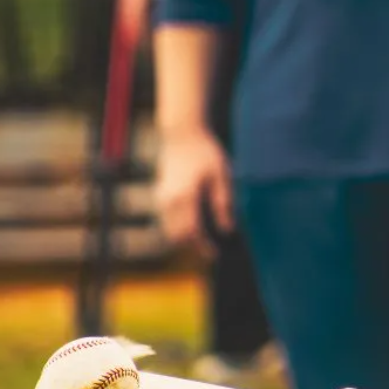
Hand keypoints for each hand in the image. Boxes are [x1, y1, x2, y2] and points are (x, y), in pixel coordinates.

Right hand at [153, 127, 234, 258]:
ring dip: (184, 238)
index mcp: (186, 197)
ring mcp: (162, 197)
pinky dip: (177, 228)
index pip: (192, 232)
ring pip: (169, 229)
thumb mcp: (221, 177)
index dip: (202, 246)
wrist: (182, 134)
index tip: (214, 255)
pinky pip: (166, 219)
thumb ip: (223, 204)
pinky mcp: (161, 193)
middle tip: (209, 252)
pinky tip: (193, 227)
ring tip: (203, 241)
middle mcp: (169, 200)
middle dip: (192, 246)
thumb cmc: (206, 152)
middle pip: (177, 235)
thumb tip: (227, 229)